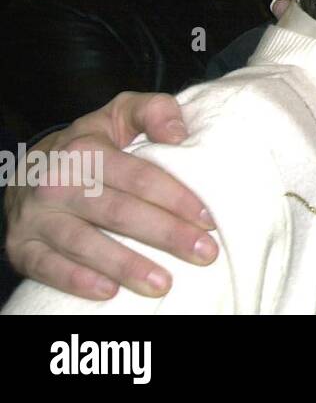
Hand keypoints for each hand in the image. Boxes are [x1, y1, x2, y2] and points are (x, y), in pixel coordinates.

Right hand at [3, 92, 217, 299]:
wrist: (30, 169)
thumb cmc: (92, 143)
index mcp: (86, 150)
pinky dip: (77, 281)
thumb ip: (155, 111)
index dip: (176, 198)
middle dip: (165, 234)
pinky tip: (109, 291)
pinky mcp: (21, 247)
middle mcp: (57, 183)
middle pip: (118, 212)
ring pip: (84, 244)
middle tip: (204, 253)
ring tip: (164, 282)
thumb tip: (180, 134)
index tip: (208, 219)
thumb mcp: (121, 113)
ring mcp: (37, 217)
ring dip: (126, 265)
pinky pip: (47, 267)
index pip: (138, 176)